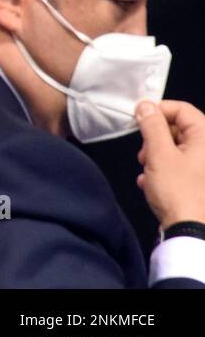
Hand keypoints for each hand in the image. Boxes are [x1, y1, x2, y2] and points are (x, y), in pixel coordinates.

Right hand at [136, 100, 204, 227]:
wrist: (191, 231)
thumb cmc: (177, 189)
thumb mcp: (159, 154)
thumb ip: (152, 125)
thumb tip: (146, 105)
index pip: (182, 109)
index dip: (158, 110)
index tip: (138, 121)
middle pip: (178, 128)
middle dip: (155, 137)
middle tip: (143, 152)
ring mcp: (204, 168)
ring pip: (175, 148)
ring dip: (155, 155)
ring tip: (146, 170)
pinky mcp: (198, 182)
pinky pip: (179, 166)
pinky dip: (163, 170)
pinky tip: (151, 183)